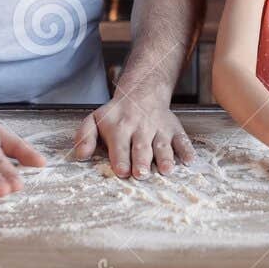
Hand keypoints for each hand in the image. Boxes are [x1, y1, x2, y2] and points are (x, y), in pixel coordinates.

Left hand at [72, 93, 194, 177]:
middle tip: (141, 174)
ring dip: (165, 157)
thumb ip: (84, 136)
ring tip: (166, 170)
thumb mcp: (94, 120)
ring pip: (162, 144)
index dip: (120, 159)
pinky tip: (189, 160)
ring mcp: (159, 129)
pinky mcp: (174, 129)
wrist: (142, 93)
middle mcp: (140, 128)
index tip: (122, 171)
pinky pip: (182, 139)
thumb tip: (80, 156)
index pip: (119, 146)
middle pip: (141, 147)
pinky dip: (186, 149)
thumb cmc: (116, 115)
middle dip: (141, 161)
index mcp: (119, 128)